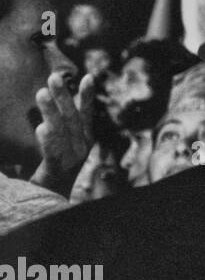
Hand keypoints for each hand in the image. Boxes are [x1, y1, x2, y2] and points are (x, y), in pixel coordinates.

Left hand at [30, 71, 95, 197]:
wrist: (48, 203)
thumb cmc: (49, 171)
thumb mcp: (57, 147)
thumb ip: (53, 128)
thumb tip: (43, 99)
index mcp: (83, 141)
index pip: (85, 114)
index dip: (86, 96)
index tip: (87, 77)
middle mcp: (81, 149)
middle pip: (72, 119)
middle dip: (64, 96)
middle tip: (53, 77)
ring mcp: (71, 160)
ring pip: (61, 131)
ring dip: (52, 111)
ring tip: (41, 93)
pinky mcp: (56, 171)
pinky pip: (52, 152)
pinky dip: (48, 140)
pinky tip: (41, 128)